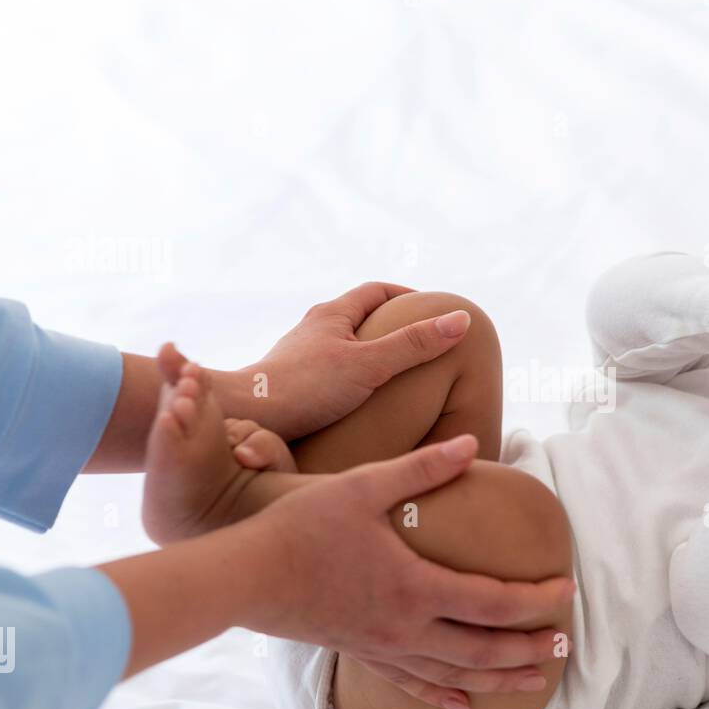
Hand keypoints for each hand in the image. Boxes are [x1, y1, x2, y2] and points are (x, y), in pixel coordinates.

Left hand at [212, 282, 473, 441]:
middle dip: (391, 325)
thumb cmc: (305, 389)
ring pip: (343, 347)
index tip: (433, 312)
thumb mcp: (370, 366)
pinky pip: (330, 373)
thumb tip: (462, 320)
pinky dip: (352, 379)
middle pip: (359, 316)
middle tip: (422, 343)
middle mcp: (313, 330)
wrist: (246, 417)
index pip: (376, 290)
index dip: (407, 296)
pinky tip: (362, 405)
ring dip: (369, 354)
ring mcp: (300, 357)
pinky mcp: (293, 386)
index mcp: (332, 315)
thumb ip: (415, 346)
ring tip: (396, 376)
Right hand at [243, 435, 576, 708]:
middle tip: (566, 646)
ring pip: (454, 674)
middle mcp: (406, 627)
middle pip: (483, 649)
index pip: (493, 601)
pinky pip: (411, 683)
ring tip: (536, 680)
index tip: (566, 591)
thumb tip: (472, 444)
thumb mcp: (364, 486)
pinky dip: (442, 695)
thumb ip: (422, 468)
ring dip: (499, 677)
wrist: (243, 576)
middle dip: (529, 649)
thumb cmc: (301, 526)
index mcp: (416, 586)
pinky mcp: (361, 653)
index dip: (536, 600)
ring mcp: (383, 647)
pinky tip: (464, 707)